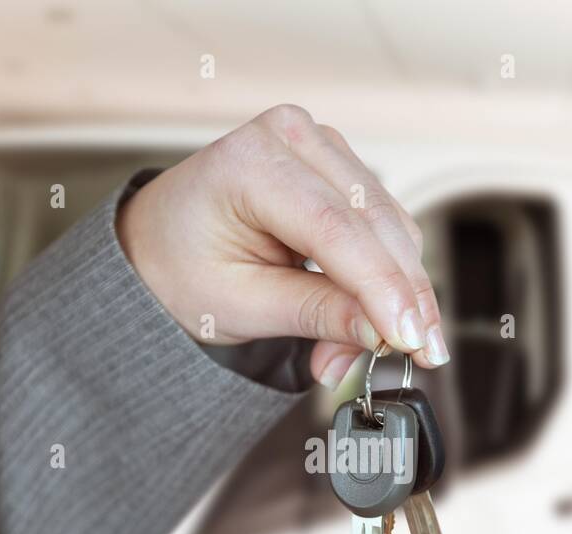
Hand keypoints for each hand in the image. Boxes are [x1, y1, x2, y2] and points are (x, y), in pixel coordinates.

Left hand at [117, 105, 447, 387]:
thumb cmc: (181, 268)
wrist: (158, 245)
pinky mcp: (339, 168)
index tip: (411, 339)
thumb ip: (315, 314)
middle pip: (375, 223)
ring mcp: (320, 146)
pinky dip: (389, 276)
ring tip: (371, 349)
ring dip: (398, 292)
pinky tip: (372, 319)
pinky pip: (385, 224)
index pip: (336, 228)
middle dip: (402, 298)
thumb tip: (382, 332)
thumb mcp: (240, 305)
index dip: (383, 288)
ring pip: (392, 225)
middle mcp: (291, 137)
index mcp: (250, 163)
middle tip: (413, 358)